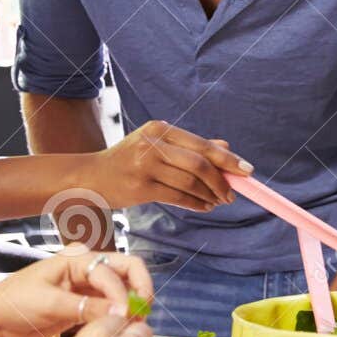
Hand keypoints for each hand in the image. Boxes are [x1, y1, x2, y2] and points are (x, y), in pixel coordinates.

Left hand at [0, 246, 152, 336]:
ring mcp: (86, 286)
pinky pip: (110, 306)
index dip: (123, 294)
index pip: (114, 271)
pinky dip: (119, 316)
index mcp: (77, 258)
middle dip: (139, 290)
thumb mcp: (50, 304)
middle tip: (143, 315)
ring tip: (135, 326)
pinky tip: (121, 330)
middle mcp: (86, 268)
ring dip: (131, 304)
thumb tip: (121, 313)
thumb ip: (87, 307)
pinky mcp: (84, 304)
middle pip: (127, 270)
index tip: (125, 317)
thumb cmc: (16, 303)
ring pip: (121, 289)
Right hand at [90, 121, 249, 211]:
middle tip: (232, 194)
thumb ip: (189, 147)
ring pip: (189, 182)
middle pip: (198, 163)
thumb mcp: (156, 146)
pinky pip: (177, 197)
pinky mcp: (140, 187)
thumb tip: (227, 150)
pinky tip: (204, 207)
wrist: (89, 176)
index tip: (247, 171)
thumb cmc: (128, 161)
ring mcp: (144, 165)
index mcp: (159, 129)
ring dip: (209, 195)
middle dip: (221, 181)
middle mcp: (152, 143)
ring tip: (217, 202)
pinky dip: (195, 203)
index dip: (227, 160)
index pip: (201, 144)